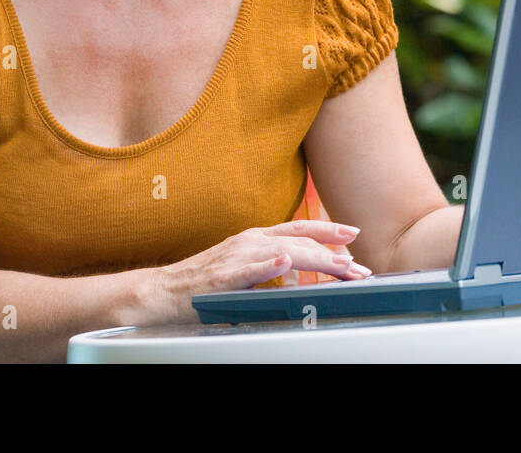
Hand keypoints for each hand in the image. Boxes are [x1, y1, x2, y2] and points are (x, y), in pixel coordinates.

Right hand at [143, 220, 373, 325]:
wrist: (160, 291)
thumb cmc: (202, 283)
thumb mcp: (243, 270)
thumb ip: (270, 269)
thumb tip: (299, 276)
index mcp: (256, 238)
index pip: (300, 229)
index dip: (329, 230)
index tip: (355, 236)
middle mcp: (250, 240)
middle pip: (301, 241)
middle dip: (334, 253)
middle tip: (360, 268)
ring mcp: (235, 256)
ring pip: (283, 251)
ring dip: (316, 259)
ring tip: (341, 266)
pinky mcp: (221, 276)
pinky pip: (248, 268)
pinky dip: (268, 264)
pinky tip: (286, 262)